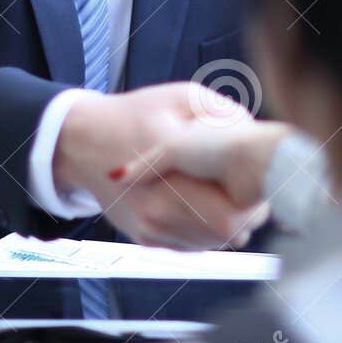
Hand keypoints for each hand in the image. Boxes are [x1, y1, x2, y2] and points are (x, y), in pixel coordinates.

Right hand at [52, 84, 269, 249]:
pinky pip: (191, 246)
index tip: (255, 181)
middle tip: (247, 188)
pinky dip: (205, 230)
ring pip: (212, 242)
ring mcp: (149, 224)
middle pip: (227, 232)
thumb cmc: (137, 115)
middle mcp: (157, 202)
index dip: (253, 203)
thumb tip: (257, 140)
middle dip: (247, 213)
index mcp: (172, 162)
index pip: (230, 214)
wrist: (84, 142)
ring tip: (225, 192)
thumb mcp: (184, 97)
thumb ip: (225, 115)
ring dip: (228, 223)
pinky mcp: (144, 236)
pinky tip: (203, 203)